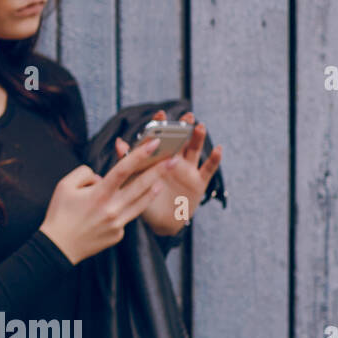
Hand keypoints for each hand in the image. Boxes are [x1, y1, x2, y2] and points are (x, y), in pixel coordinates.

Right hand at [38, 135, 174, 264]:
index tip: (153, 144)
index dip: (139, 154)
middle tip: (173, 160)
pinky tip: (115, 209)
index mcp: (99, 194)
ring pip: (141, 203)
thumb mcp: (64, 186)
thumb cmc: (59, 214)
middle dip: (159, 171)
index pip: (123, 169)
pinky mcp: (118, 235)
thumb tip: (101, 177)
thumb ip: (84, 174)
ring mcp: (118, 223)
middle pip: (141, 185)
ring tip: (161, 182)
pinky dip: (124, 209)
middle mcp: (112, 208)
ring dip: (152, 190)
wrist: (58, 247)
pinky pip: (125, 217)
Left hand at [114, 110, 222, 236]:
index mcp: (157, 158)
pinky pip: (208, 169)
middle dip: (183, 127)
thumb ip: (128, 161)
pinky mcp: (198, 183)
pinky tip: (218, 149)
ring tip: (200, 126)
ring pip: (195, 151)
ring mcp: (187, 171)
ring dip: (198, 139)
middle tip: (187, 115)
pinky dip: (214, 159)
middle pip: (180, 140)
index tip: (160, 113)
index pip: (158, 138)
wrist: (159, 223)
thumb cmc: (143, 199)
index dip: (160, 125)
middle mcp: (173, 161)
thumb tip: (118, 142)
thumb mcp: (134, 181)